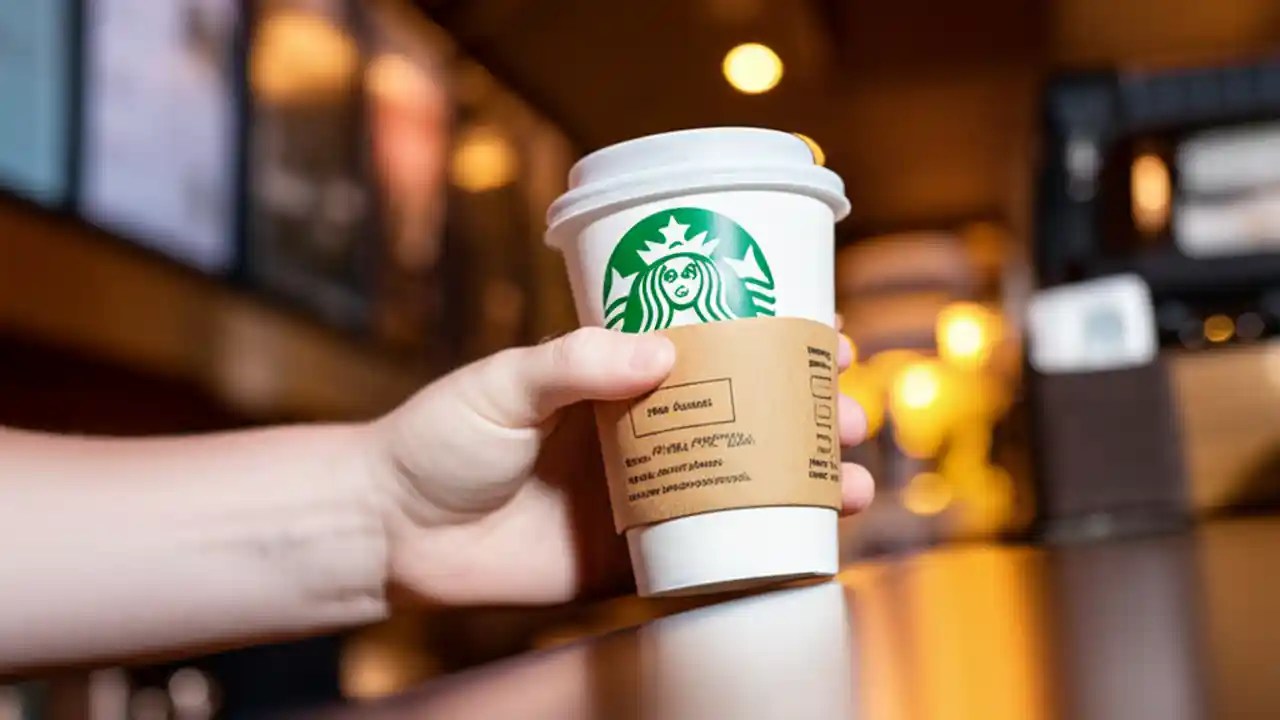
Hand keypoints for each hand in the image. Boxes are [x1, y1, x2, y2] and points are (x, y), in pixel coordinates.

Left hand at [368, 327, 872, 604]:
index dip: (773, 342)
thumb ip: (574, 363)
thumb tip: (663, 353)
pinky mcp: (630, 560)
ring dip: (806, 485)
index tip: (826, 332)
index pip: (712, 352)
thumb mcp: (503, 383)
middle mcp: (642, 436)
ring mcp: (642, 498)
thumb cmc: (437, 440)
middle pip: (747, 420)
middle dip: (810, 416)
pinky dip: (761, 552)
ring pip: (743, 488)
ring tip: (853, 483)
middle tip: (850, 411)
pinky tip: (810, 546)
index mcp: (617, 381)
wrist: (391, 532)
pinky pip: (707, 556)